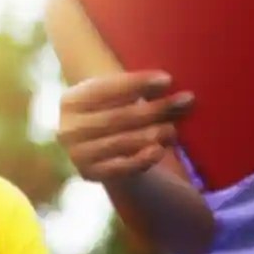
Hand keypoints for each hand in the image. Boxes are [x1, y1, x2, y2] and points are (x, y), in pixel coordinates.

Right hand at [58, 70, 192, 181]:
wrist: (102, 151)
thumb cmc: (115, 114)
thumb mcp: (117, 98)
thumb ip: (136, 90)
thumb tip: (165, 83)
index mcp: (71, 101)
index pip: (104, 89)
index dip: (136, 83)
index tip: (167, 80)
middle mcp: (68, 128)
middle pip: (118, 116)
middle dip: (155, 108)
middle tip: (186, 100)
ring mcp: (77, 153)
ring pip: (123, 141)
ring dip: (154, 132)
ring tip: (175, 127)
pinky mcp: (91, 174)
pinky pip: (123, 166)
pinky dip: (143, 158)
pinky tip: (160, 149)